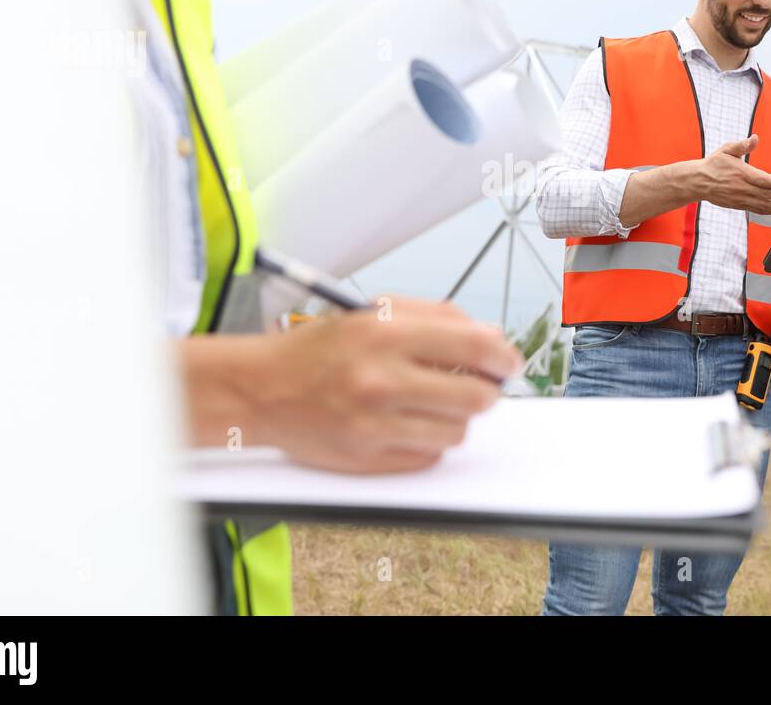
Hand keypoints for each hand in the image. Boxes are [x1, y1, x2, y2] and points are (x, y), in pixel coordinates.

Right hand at [247, 297, 520, 472]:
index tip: (509, 362)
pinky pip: (428, 456)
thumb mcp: (373, 312)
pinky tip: (409, 423)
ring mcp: (374, 423)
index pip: (473, 348)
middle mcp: (381, 379)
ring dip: (456, 418)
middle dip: (487, 391)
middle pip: (475, 397)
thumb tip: (490, 339)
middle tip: (480, 386)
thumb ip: (435, 317)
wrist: (261, 389)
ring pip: (456, 431)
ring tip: (434, 404)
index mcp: (384, 333)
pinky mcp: (367, 458)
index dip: (503, 356)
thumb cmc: (321, 349)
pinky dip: (429, 441)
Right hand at [689, 134, 770, 215]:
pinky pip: (758, 210)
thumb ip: (742, 145)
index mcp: (742, 173)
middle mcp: (742, 188)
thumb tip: (755, 138)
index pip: (764, 180)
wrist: (698, 181)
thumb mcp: (726, 149)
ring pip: (765, 205)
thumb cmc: (713, 164)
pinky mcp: (739, 206)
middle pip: (768, 194)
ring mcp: (741, 199)